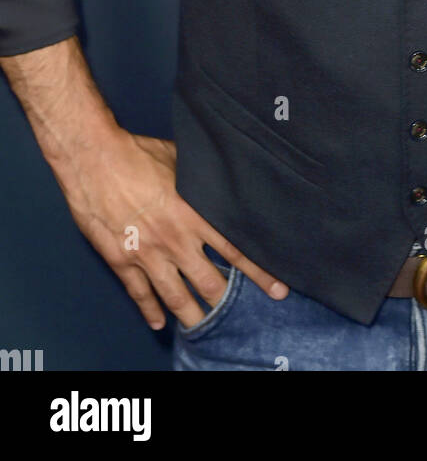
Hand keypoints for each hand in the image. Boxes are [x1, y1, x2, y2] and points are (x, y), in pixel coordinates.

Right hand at [56, 129, 288, 329]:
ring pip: (177, 297)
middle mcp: (175, 240)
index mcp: (194, 215)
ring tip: (204, 329)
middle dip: (226, 302)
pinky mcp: (122, 261)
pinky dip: (149, 310)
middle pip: (209, 282)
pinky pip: (139, 294)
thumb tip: (223, 177)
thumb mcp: (181, 160)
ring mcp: (148, 255)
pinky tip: (159, 323)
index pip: (235, 251)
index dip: (259, 273)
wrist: (94, 160)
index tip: (277, 289)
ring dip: (193, 316)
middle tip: (240, 317)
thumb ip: (202, 180)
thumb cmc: (138, 153)